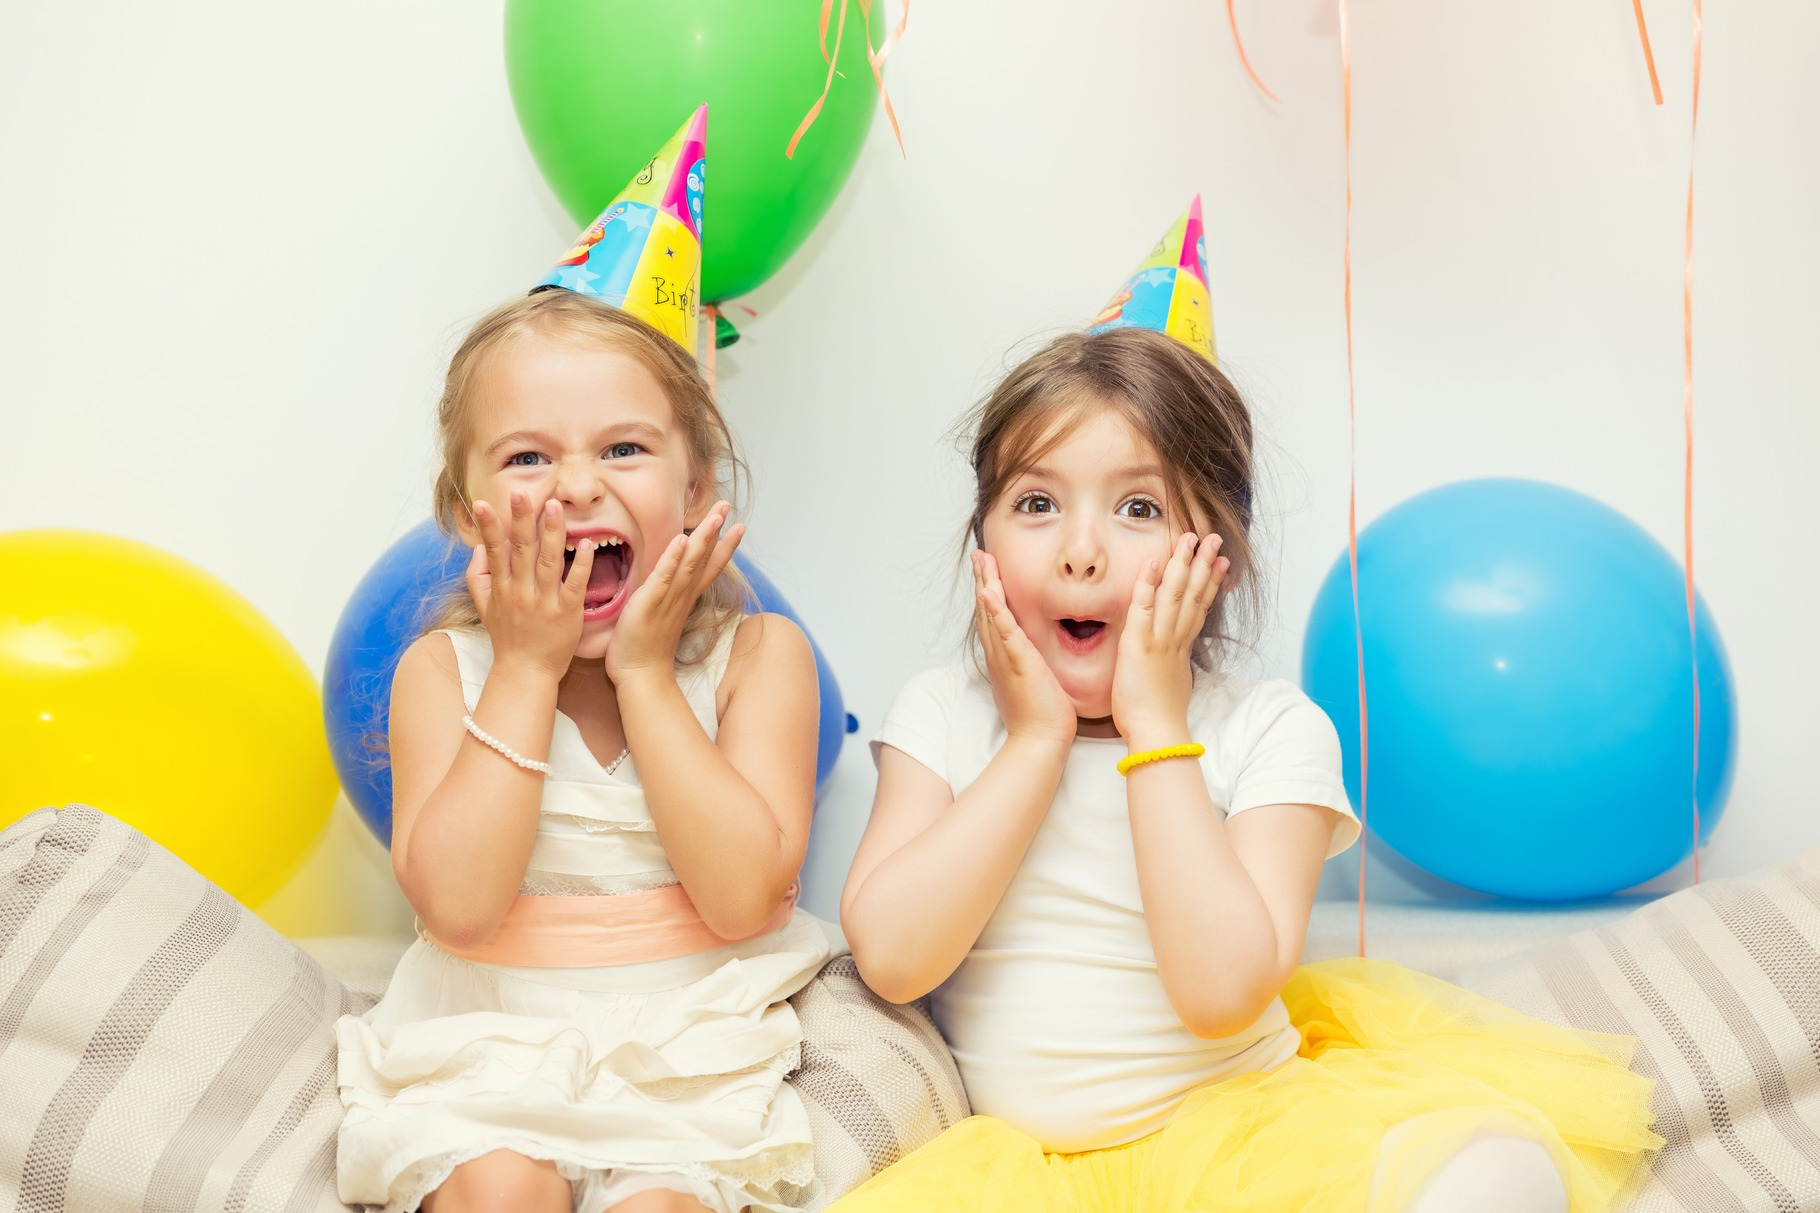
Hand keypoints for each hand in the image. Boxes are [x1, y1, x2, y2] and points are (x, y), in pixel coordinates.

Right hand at [467, 492, 596, 679]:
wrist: (525, 673)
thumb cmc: (508, 638)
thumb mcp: (485, 607)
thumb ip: (478, 576)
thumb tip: (480, 547)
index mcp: (502, 588)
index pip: (494, 551)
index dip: (488, 527)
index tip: (482, 503)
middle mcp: (521, 592)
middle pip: (521, 550)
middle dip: (521, 520)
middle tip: (522, 493)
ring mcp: (544, 602)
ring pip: (547, 561)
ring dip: (552, 533)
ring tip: (555, 507)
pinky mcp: (567, 614)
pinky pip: (574, 585)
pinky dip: (581, 564)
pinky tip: (587, 544)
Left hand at [605, 501, 743, 683]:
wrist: (641, 677)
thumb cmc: (647, 648)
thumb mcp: (661, 616)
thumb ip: (667, 596)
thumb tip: (670, 580)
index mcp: (684, 597)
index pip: (709, 567)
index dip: (725, 546)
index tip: (739, 526)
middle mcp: (681, 595)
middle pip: (704, 558)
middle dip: (716, 530)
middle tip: (727, 505)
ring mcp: (667, 600)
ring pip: (690, 564)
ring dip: (703, 539)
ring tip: (715, 516)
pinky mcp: (649, 606)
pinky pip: (662, 579)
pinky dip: (673, 560)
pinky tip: (682, 541)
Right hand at [974, 551, 1076, 744]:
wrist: (1039, 741)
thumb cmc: (1041, 717)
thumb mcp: (1033, 684)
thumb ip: (1030, 668)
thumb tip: (1034, 660)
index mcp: (1005, 658)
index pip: (994, 619)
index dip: (989, 593)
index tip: (987, 571)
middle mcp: (999, 655)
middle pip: (986, 611)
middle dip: (982, 580)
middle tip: (978, 554)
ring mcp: (1006, 657)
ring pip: (992, 615)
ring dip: (985, 585)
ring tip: (981, 560)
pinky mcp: (1018, 662)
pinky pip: (1004, 632)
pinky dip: (995, 611)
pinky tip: (989, 592)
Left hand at [1112, 532, 1228, 743]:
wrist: (1157, 734)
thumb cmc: (1159, 715)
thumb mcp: (1173, 682)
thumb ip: (1175, 663)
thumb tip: (1176, 658)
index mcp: (1181, 647)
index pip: (1199, 606)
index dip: (1211, 581)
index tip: (1221, 561)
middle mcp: (1174, 639)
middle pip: (1193, 593)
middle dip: (1203, 563)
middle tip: (1213, 538)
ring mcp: (1159, 640)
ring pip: (1174, 594)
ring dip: (1182, 564)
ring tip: (1190, 538)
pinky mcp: (1139, 645)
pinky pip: (1143, 609)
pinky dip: (1148, 585)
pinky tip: (1153, 563)